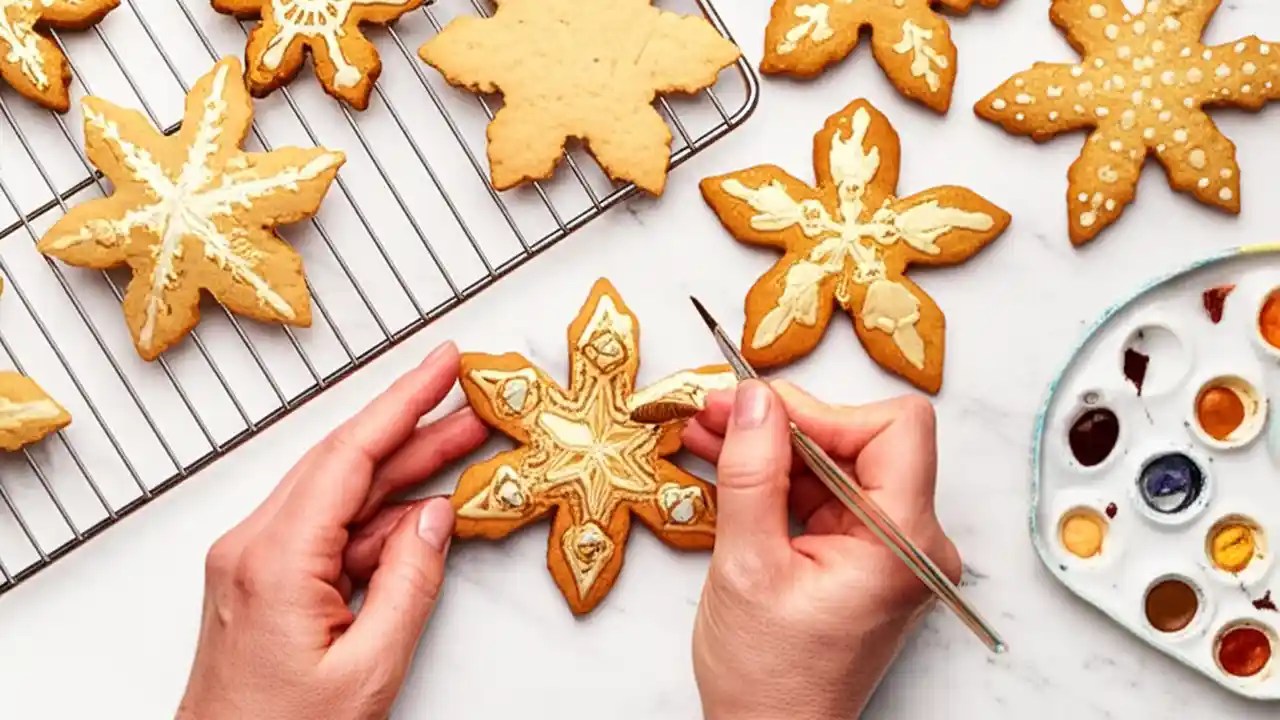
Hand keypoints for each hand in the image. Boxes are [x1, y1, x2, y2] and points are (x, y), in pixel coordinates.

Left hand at [177, 342, 487, 719]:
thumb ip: (409, 584)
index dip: (402, 401)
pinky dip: (377, 520)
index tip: (441, 365)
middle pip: (344, 464)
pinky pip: (327, 531)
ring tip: (460, 446)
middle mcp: (252, 549)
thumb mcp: (368, 669)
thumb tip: (435, 519)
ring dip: (399, 472)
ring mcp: (252, 564)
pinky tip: (419, 515)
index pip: (348, 455)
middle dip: (412, 428)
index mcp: (274, 561)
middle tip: (468, 403)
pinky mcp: (260, 582)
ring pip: (338, 494)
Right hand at [683, 380, 960, 719]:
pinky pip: (824, 494)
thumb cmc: (770, 679)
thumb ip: (751, 474)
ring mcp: (888, 549)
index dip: (822, 410)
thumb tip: (754, 401)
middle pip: (862, 441)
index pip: (894, 430)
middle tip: (717, 410)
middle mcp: (911, 542)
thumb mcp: (747, 565)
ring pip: (836, 463)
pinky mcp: (861, 556)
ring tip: (708, 430)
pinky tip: (728, 462)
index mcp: (903, 544)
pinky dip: (776, 477)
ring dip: (772, 446)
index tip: (759, 412)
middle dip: (785, 422)